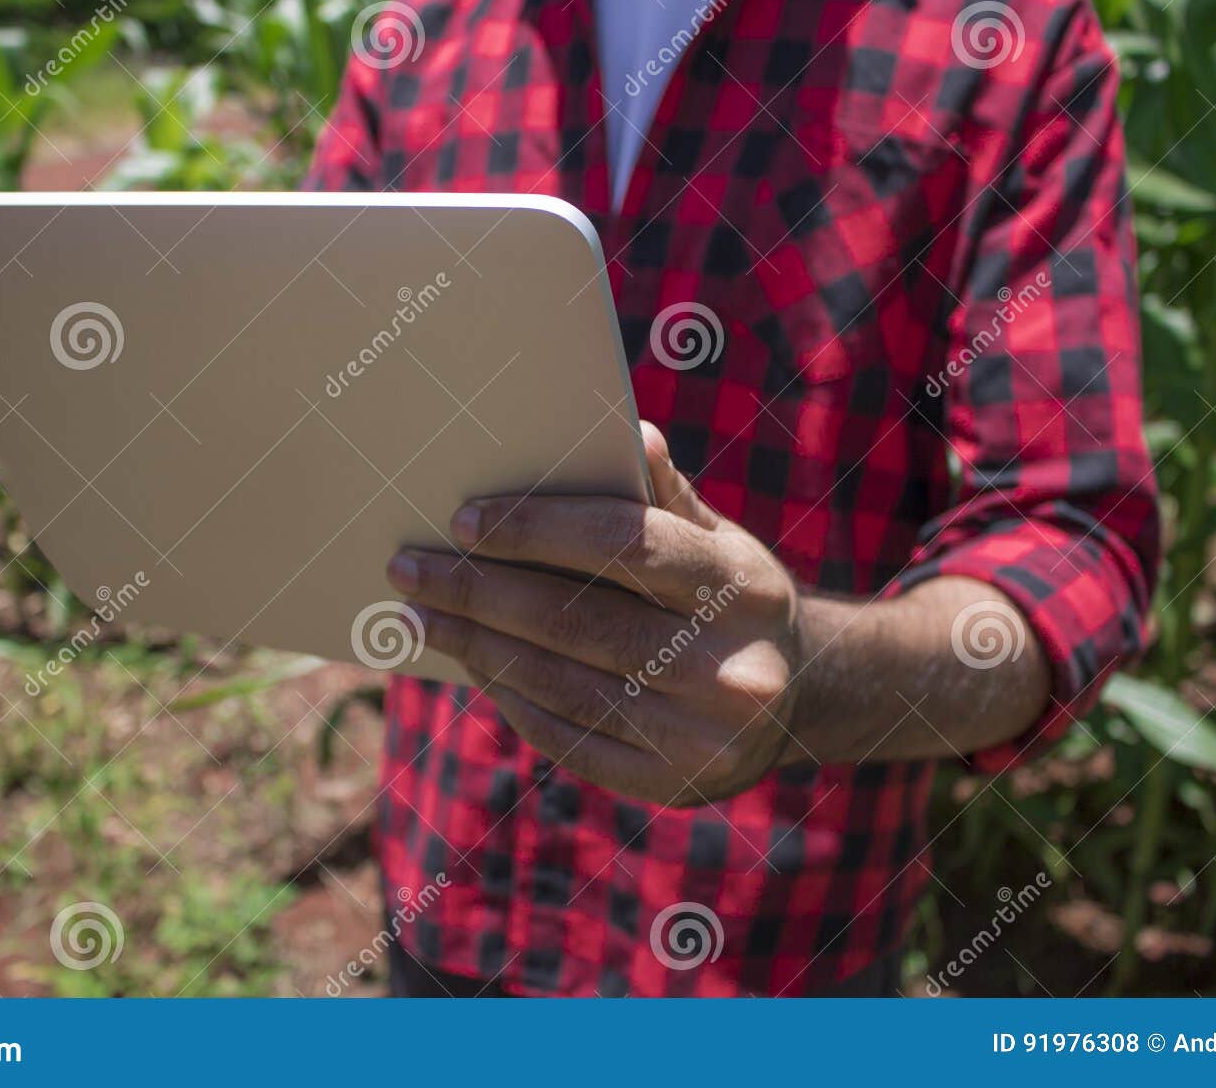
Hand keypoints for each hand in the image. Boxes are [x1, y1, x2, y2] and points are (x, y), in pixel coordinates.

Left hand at [385, 421, 804, 806]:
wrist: (805, 697)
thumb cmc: (730, 597)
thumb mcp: (720, 539)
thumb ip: (668, 496)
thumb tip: (629, 431)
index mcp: (740, 586)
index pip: (624, 544)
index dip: (536, 530)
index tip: (463, 521)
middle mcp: (730, 667)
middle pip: (575, 620)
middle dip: (479, 591)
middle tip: (410, 568)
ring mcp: (703, 736)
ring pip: (560, 683)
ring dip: (477, 645)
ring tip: (423, 614)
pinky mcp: (673, 785)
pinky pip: (568, 738)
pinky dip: (510, 698)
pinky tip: (473, 663)